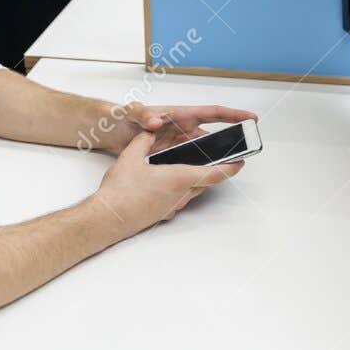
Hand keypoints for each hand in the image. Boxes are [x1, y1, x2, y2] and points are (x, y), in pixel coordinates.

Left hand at [90, 100, 259, 155]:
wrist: (106, 131)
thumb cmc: (118, 115)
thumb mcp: (128, 112)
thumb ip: (140, 113)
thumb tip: (155, 121)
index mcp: (178, 114)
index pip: (211, 113)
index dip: (233, 115)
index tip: (251, 118)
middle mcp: (180, 129)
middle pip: (211, 137)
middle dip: (228, 145)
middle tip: (244, 154)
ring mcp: (175, 144)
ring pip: (200, 154)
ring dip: (211, 162)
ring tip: (225, 171)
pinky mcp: (168, 156)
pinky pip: (187, 164)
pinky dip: (194, 172)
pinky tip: (198, 182)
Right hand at [91, 130, 243, 236]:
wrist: (108, 219)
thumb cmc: (120, 192)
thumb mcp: (130, 156)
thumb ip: (144, 140)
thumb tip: (150, 130)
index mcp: (178, 177)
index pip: (215, 173)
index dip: (231, 167)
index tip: (241, 161)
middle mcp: (180, 195)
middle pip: (206, 182)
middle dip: (214, 170)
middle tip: (218, 159)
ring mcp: (172, 207)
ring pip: (193, 192)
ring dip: (196, 180)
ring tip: (189, 167)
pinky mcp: (163, 214)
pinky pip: (179, 200)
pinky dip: (180, 190)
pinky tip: (165, 183)